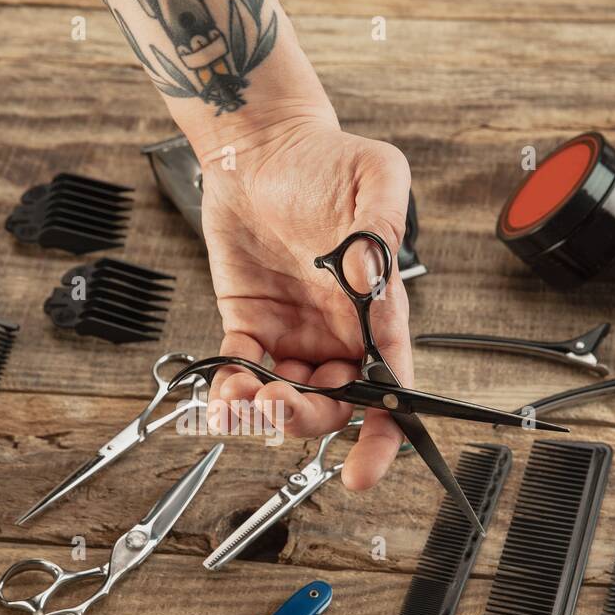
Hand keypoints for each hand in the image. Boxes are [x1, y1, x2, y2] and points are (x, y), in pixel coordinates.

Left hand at [198, 119, 412, 489]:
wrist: (263, 146)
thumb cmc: (326, 158)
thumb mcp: (375, 179)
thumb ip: (383, 236)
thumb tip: (378, 291)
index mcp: (376, 311)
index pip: (390, 386)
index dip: (383, 435)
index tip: (364, 468)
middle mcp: (337, 332)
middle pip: (334, 405)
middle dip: (309, 420)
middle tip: (281, 406)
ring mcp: (293, 333)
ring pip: (286, 399)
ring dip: (266, 411)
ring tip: (245, 397)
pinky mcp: (250, 324)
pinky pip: (242, 373)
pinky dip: (232, 390)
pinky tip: (224, 391)